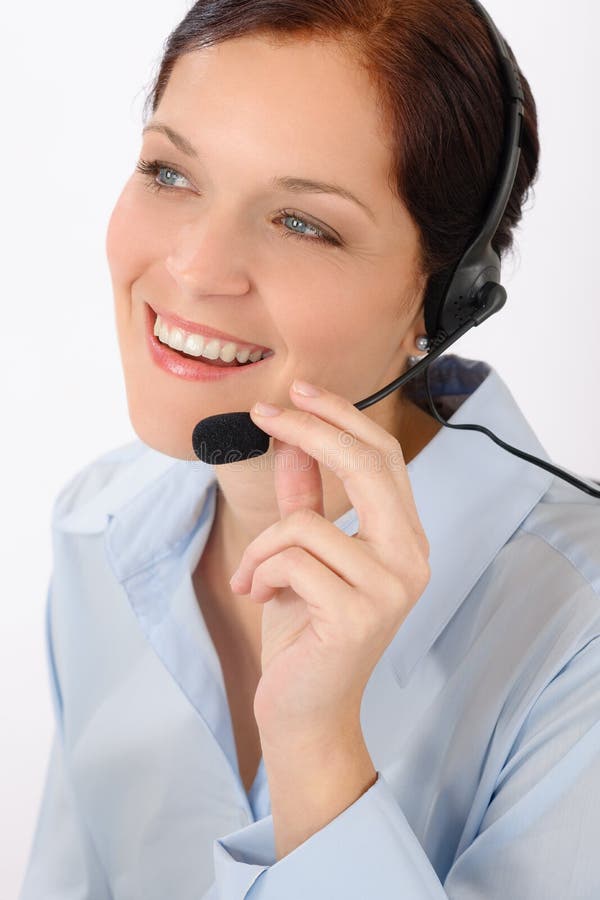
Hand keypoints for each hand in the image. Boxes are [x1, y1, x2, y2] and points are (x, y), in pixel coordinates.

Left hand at [229, 379, 430, 746]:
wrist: (304, 711)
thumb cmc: (306, 632)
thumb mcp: (301, 554)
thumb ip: (304, 499)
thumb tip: (290, 439)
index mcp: (404, 538)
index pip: (383, 457)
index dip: (341, 417)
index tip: (298, 391)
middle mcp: (411, 558)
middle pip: (367, 467)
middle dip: (311, 429)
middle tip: (267, 412)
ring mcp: (391, 588)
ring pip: (307, 524)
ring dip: (262, 546)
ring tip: (251, 577)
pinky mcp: (360, 614)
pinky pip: (292, 560)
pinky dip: (259, 572)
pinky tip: (257, 597)